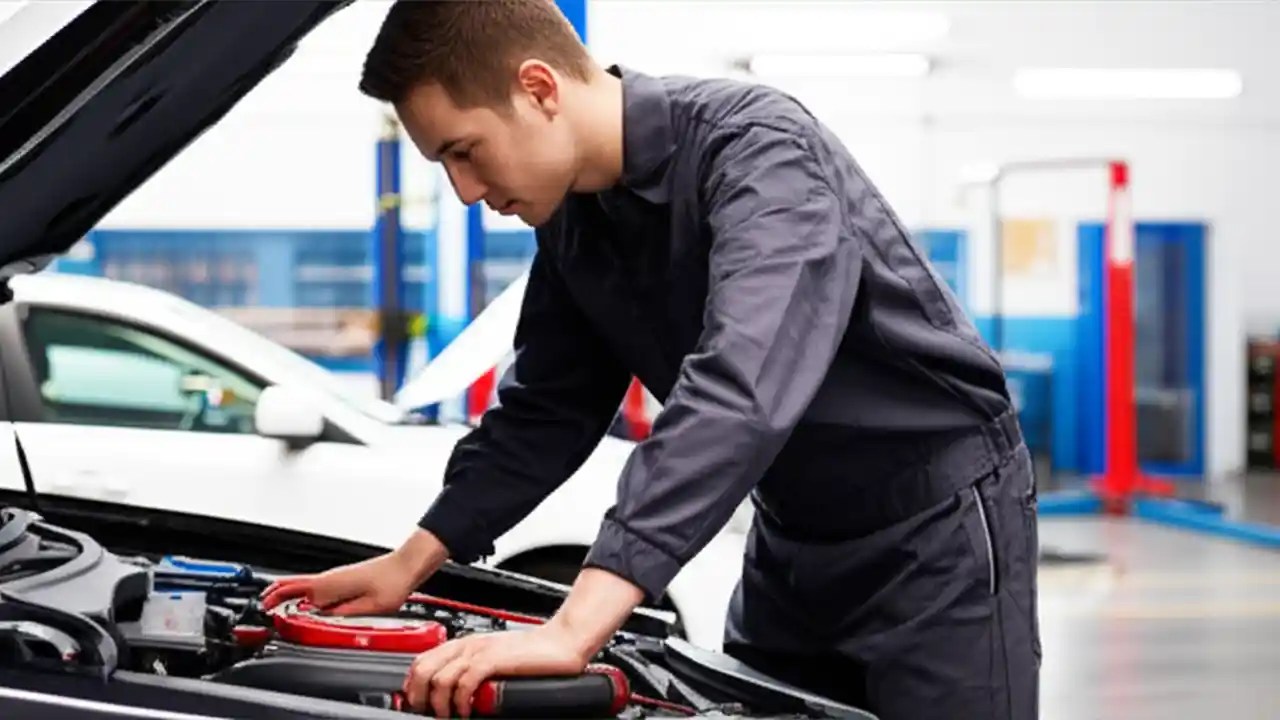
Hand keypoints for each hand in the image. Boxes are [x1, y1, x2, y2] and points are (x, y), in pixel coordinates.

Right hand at [260, 529, 447, 614]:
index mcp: (333, 584)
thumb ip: (344, 614)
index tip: (267, 607)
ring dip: (288, 591)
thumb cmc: (393, 582)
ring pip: (304, 583)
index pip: (297, 590)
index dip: (279, 598)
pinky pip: (316, 583)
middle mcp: (331, 577)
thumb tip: (324, 619)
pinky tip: (304, 597)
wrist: (406, 566)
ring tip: (274, 599)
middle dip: (277, 593)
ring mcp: (336, 575)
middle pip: (295, 584)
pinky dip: (303, 589)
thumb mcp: (370, 606)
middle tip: (264, 603)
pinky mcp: (343, 577)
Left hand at [402, 624, 588, 716]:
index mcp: (465, 644)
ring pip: (439, 678)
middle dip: (419, 697)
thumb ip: (473, 670)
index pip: (422, 661)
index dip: (413, 686)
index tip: (416, 704)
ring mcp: (480, 652)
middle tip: (428, 713)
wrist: (560, 643)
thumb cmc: (532, 653)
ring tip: (448, 716)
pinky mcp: (493, 660)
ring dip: (438, 704)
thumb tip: (455, 692)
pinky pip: (464, 683)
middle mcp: (467, 645)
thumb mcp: (495, 659)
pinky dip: (460, 701)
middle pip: (423, 669)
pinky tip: (466, 711)